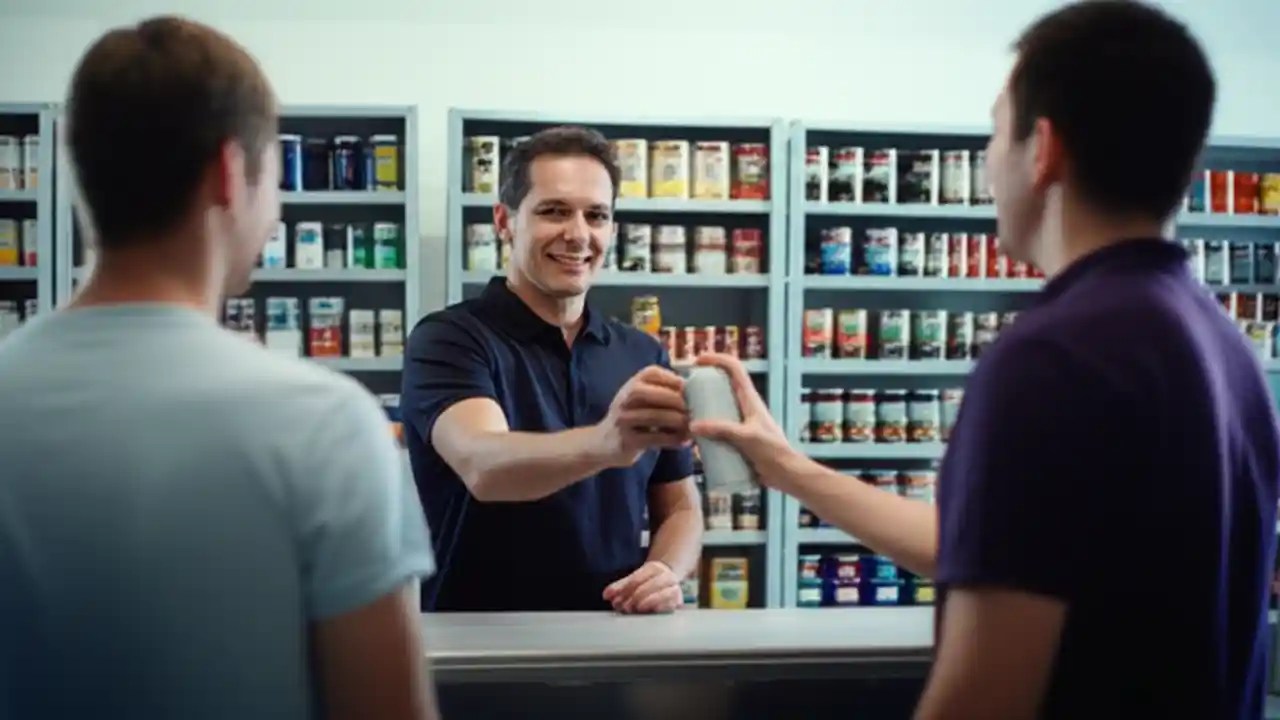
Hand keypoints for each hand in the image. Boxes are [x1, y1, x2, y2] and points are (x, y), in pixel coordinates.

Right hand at [593, 365, 690, 467]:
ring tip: (693, 427)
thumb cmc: (631, 417)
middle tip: (697, 410)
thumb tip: (695, 390)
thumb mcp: (640, 398)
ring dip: (679, 422)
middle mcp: (625, 398)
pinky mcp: (627, 440)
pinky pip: (656, 438)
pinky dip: (674, 440)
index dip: (674, 379)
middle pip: (656, 394)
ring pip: (657, 417)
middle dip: (679, 402)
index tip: (690, 389)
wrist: (603, 442)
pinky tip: (685, 442)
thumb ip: (661, 391)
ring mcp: (624, 419)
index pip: (653, 373)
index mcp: (631, 383)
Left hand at [603, 561, 683, 613]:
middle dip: (634, 597)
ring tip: (635, 609)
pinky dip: (658, 608)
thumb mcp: (635, 580)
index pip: (637, 578)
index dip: (625, 590)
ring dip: (647, 603)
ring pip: (663, 594)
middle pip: (649, 586)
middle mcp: (667, 576)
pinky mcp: (678, 602)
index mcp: (654, 568)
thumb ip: (620, 587)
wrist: (669, 582)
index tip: (615, 600)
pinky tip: (649, 612)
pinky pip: (670, 605)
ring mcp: (675, 589)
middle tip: (624, 607)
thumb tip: (607, 595)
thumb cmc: (649, 582)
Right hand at [687, 353, 807, 489]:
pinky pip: (717, 429)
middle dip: (703, 386)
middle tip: (684, 393)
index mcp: (750, 399)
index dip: (717, 359)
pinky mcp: (737, 439)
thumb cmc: (772, 451)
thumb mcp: (746, 437)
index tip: (697, 361)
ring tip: (684, 415)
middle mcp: (744, 407)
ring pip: (717, 409)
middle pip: (722, 387)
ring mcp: (740, 423)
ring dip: (702, 409)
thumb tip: (693, 426)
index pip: (735, 369)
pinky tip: (693, 438)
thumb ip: (722, 430)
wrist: (785, 474)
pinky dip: (705, 430)